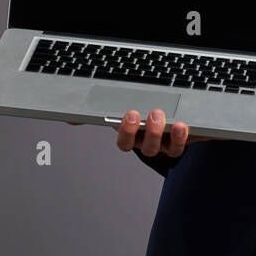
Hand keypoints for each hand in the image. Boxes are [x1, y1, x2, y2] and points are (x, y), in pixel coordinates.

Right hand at [66, 108, 218, 157]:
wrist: (176, 110)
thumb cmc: (145, 108)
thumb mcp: (122, 105)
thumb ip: (98, 111)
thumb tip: (69, 119)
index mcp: (133, 136)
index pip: (125, 143)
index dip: (127, 133)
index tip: (131, 114)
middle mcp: (150, 143)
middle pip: (147, 148)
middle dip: (149, 132)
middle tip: (153, 113)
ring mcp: (168, 143)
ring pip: (166, 150)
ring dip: (167, 135)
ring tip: (169, 118)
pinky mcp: (186, 140)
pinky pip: (183, 146)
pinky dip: (184, 137)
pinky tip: (183, 124)